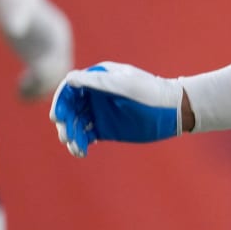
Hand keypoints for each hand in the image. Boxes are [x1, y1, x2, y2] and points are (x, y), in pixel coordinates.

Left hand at [10, 1, 72, 100]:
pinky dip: (36, 90)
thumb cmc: (12, 3)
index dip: (48, 72)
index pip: (60, 58)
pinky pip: (46, 81)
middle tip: (23, 90)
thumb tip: (15, 29)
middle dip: (44, 84)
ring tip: (20, 94)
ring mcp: (53, 54)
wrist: (14, 4)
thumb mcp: (13, 8)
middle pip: (61, 71)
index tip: (29, 80)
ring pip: (55, 80)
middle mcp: (60, 46)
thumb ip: (16, 16)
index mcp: (57, 33)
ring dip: (40, 91)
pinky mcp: (44, 61)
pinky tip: (20, 91)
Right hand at [50, 62, 183, 156]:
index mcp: (97, 78)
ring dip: (71, 135)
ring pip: (76, 124)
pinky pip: (86, 136)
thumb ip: (99, 82)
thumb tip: (69, 78)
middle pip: (69, 108)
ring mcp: (98, 112)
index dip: (61, 102)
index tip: (58, 117)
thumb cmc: (151, 92)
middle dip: (65, 122)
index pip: (70, 89)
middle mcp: (94, 95)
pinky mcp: (104, 128)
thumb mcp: (125, 85)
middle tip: (66, 136)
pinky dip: (80, 143)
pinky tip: (81, 151)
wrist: (173, 109)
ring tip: (75, 147)